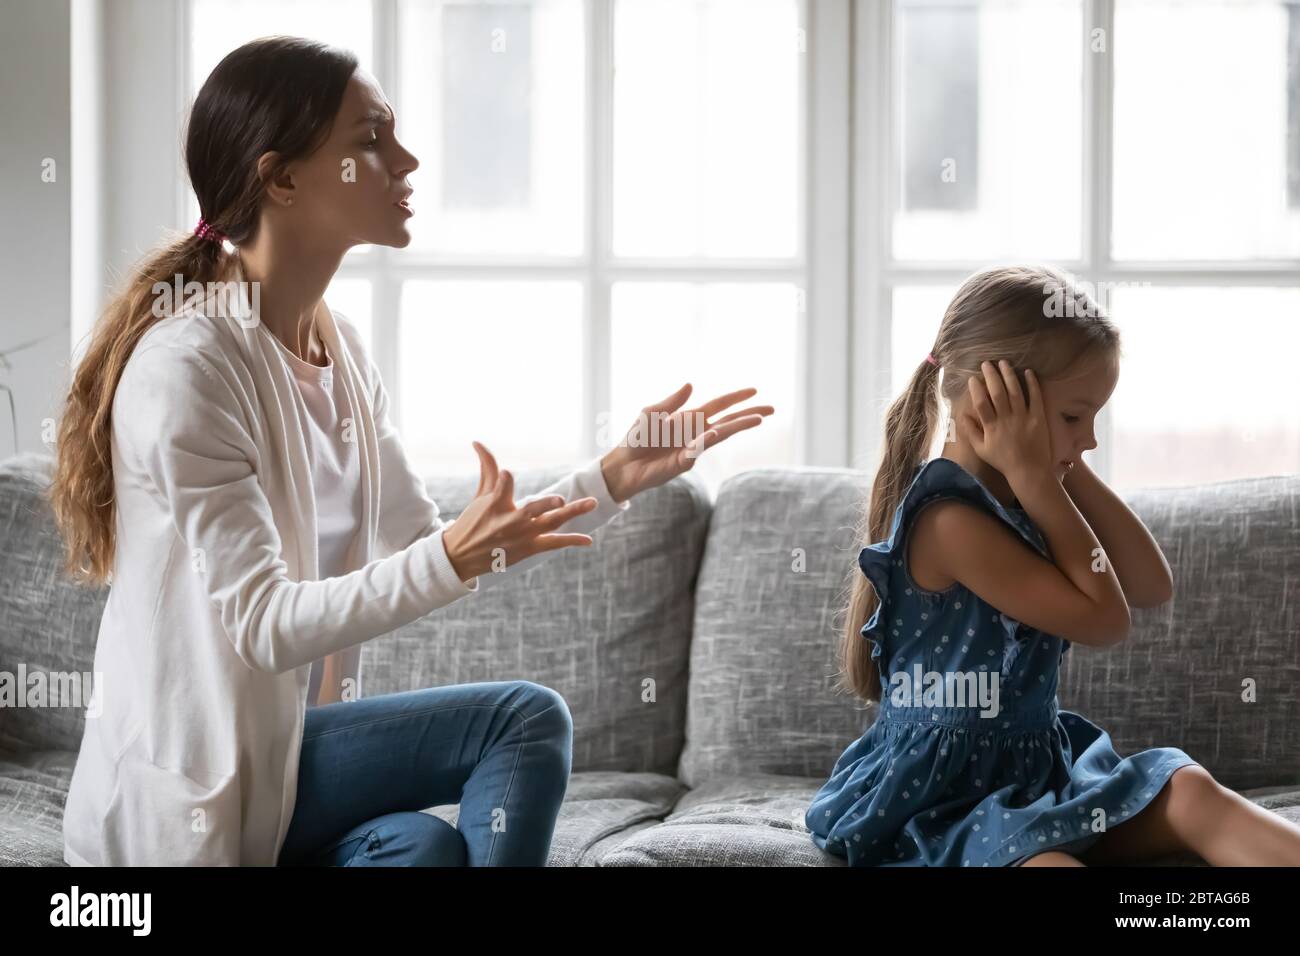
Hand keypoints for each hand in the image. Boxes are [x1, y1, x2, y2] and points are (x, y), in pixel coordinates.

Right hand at [442, 441, 598, 581]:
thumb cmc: (473, 521)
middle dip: (547, 504)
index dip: (506, 479)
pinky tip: (588, 540)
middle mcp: (511, 520)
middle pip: (533, 509)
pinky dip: (571, 541)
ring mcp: (523, 535)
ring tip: (592, 502)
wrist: (464, 557)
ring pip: (551, 523)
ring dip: (572, 513)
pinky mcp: (529, 548)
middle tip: (561, 500)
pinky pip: (554, 544)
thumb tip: (477, 441)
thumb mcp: (480, 494)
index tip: (507, 473)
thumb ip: (487, 467)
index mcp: (496, 504)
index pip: (504, 485)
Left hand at [599, 383, 773, 501]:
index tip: (755, 391)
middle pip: (729, 421)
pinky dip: (706, 440)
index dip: (736, 398)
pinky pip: (699, 449)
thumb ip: (671, 401)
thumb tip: (691, 384)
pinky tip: (715, 432)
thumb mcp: (652, 412)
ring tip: (757, 420)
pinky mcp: (685, 463)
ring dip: (739, 426)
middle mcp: (697, 432)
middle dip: (749, 415)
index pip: (719, 406)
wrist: (624, 464)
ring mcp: (693, 448)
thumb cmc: (637, 437)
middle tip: (771, 410)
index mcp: (690, 418)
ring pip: (722, 435)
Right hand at [962, 360, 1054, 487]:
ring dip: (1009, 375)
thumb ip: (971, 432)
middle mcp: (1006, 419)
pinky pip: (1035, 397)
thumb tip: (961, 415)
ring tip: (1004, 363)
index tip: (973, 378)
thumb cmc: (1003, 461)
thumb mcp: (981, 449)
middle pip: (997, 392)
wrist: (1028, 471)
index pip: (981, 403)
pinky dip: (1032, 384)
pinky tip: (1028, 372)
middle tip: (987, 363)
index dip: (976, 389)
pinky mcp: (1038, 418)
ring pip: (1015, 391)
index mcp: (991, 427)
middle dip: (991, 375)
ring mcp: (1023, 417)